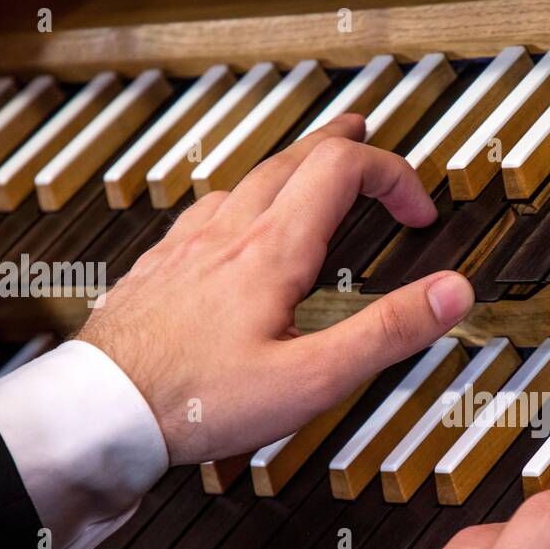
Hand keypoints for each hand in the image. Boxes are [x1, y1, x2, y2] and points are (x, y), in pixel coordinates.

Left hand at [76, 114, 474, 465]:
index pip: (344, 170)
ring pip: (248, 178)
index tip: (417, 211)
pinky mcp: (161, 265)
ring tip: (313, 171)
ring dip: (293, 166)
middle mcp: (228, 233)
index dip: (392, 175)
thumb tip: (450, 293)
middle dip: (343, 145)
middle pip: (294, 157)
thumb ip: (386, 333)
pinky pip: (208, 209)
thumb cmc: (196, 400)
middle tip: (367, 139)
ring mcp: (189, 244)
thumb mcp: (312, 379)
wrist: (99, 410)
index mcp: (272, 251)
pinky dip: (244, 198)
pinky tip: (237, 223)